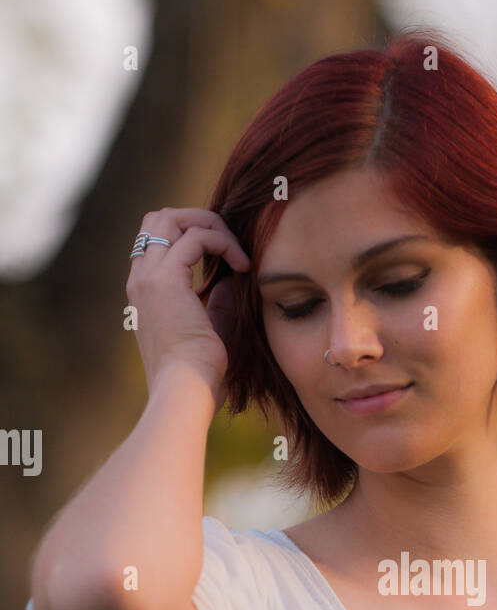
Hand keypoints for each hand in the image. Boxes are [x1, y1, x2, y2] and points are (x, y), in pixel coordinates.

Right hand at [127, 207, 249, 402]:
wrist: (185, 391)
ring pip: (172, 218)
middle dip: (199, 220)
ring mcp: (149, 276)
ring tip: (237, 251)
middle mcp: (140, 279)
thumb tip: (234, 274)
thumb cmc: (199, 373)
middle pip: (159, 219)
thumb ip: (218, 297)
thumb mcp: (211, 326)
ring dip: (210, 225)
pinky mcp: (166, 279)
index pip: (158, 241)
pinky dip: (223, 242)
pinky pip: (196, 237)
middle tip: (230, 243)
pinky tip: (243, 266)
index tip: (224, 257)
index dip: (191, 235)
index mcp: (144, 292)